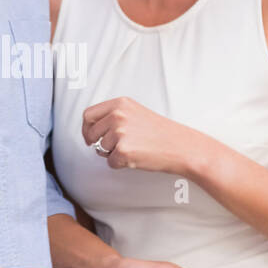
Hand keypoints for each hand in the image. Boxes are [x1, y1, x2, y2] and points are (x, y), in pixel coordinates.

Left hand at [81, 96, 197, 173]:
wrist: (181, 146)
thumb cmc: (161, 133)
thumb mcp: (136, 113)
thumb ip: (114, 116)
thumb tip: (92, 130)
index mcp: (120, 103)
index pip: (88, 115)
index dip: (87, 129)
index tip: (90, 138)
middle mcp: (117, 115)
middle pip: (91, 133)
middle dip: (98, 144)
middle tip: (114, 149)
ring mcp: (119, 133)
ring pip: (101, 150)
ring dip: (113, 154)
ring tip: (134, 150)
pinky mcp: (122, 151)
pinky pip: (111, 163)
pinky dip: (121, 164)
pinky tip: (137, 158)